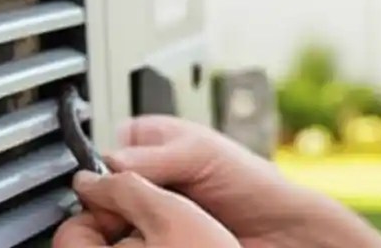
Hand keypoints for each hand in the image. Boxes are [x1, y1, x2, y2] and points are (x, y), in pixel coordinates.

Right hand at [105, 115, 380, 247]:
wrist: (281, 231)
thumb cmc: (251, 182)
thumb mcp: (199, 154)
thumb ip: (153, 156)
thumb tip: (110, 162)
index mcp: (150, 143)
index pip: (104, 155)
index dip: (99, 175)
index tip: (100, 190)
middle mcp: (147, 178)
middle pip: (105, 192)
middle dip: (111, 205)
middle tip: (121, 216)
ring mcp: (152, 212)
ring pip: (115, 221)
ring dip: (123, 227)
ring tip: (142, 231)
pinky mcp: (158, 241)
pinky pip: (132, 245)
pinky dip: (136, 245)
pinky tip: (149, 244)